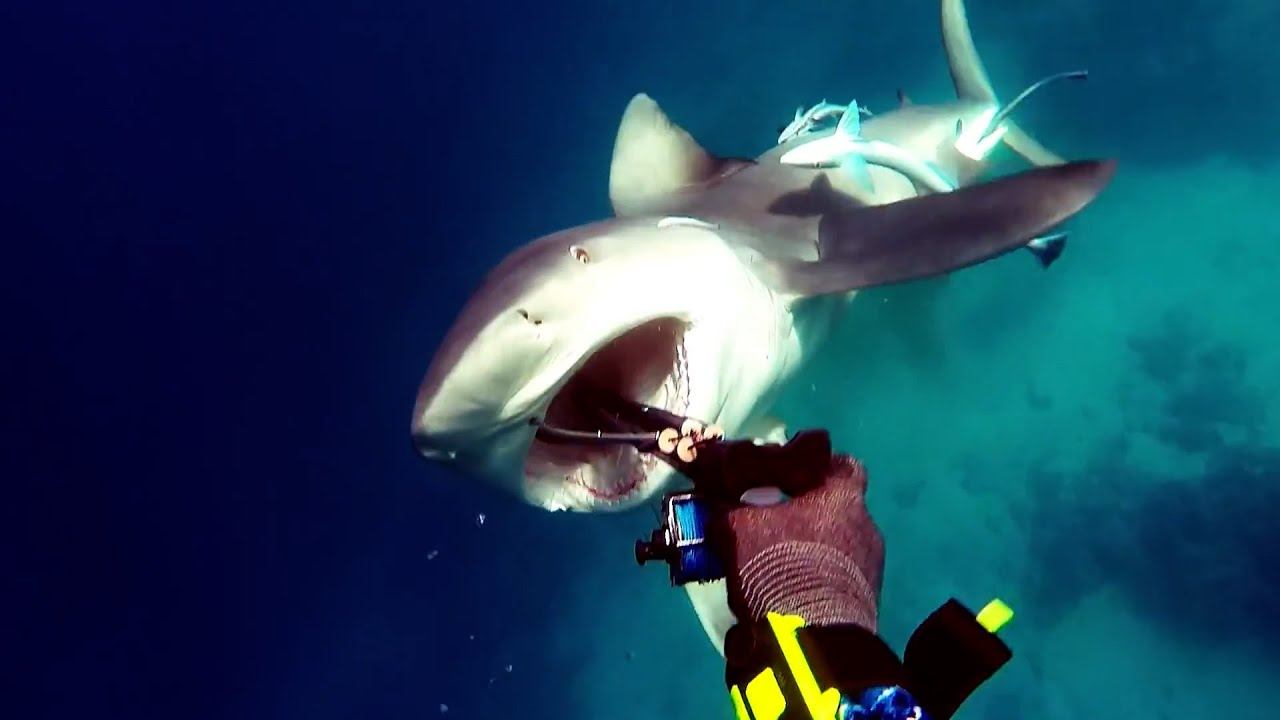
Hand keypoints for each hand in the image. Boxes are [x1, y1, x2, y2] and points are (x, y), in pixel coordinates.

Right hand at [675, 429, 884, 631]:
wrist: (811, 638)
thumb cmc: (779, 565)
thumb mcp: (737, 529)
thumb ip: (726, 508)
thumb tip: (713, 500)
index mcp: (843, 497)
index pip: (843, 465)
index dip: (816, 468)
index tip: (791, 478)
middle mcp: (866, 526)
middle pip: (835, 510)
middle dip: (805, 516)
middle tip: (771, 525)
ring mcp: (870, 567)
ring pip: (836, 546)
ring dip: (809, 550)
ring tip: (773, 564)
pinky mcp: (865, 602)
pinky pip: (837, 578)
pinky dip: (814, 580)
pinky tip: (786, 591)